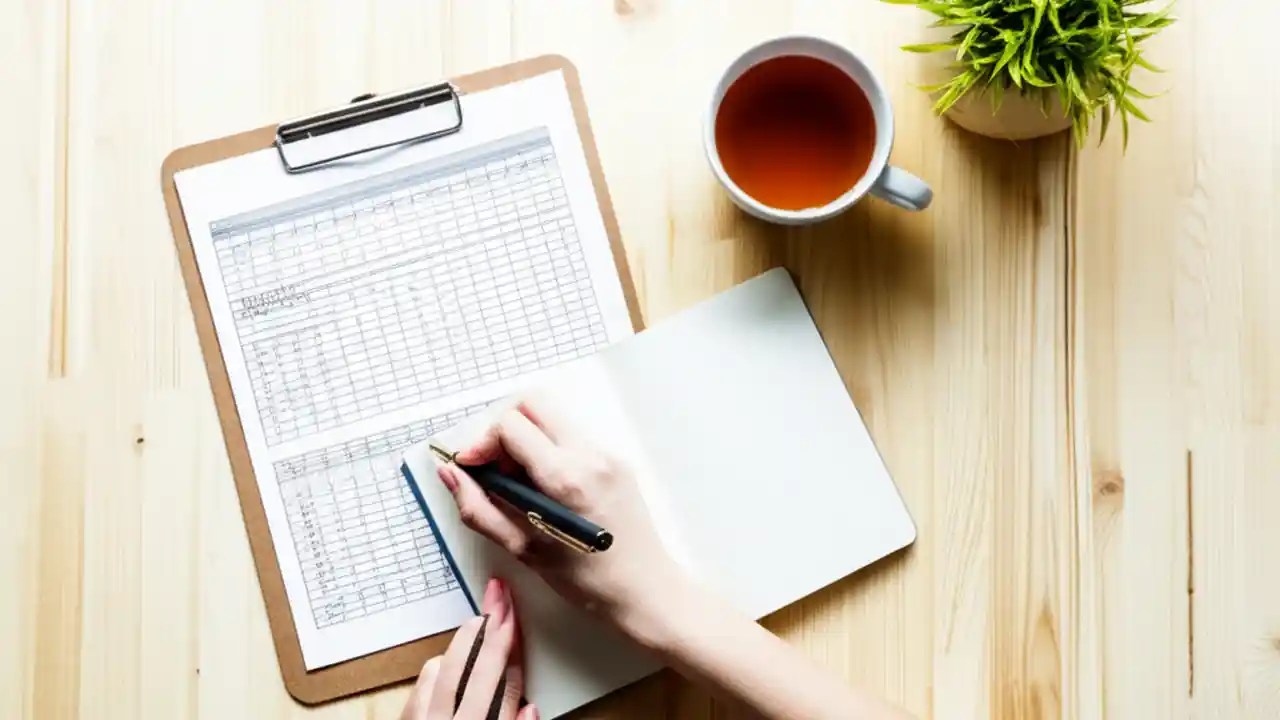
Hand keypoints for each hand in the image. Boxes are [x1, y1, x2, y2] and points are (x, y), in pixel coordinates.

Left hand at [400, 577, 536, 719]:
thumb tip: (531, 707)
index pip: (503, 682)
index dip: (509, 643)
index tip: (514, 612)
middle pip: (469, 666)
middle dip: (486, 626)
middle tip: (498, 594)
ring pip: (438, 671)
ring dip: (460, 645)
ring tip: (478, 624)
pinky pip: (418, 686)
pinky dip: (435, 670)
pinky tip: (446, 663)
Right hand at [436, 396, 686, 638]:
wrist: (645, 591)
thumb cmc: (588, 581)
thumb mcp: (523, 550)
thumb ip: (478, 508)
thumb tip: (451, 474)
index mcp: (567, 477)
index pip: (511, 425)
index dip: (482, 442)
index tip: (471, 467)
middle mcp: (591, 455)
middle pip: (533, 403)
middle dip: (503, 428)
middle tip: (493, 467)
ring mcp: (608, 454)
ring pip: (553, 418)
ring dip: (526, 440)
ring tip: (518, 485)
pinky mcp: (616, 460)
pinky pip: (571, 438)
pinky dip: (548, 451)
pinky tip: (544, 489)